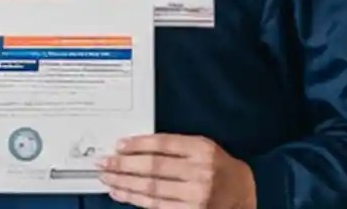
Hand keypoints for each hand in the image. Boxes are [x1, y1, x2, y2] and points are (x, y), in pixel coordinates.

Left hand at [97, 134, 256, 208]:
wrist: (243, 194)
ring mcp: (196, 195)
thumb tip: (135, 148)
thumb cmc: (218, 168)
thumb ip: (175, 146)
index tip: (118, 146)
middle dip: (123, 165)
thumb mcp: (203, 148)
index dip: (137, 145)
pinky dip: (135, 199)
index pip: (163, 145)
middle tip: (103, 163)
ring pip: (151, 188)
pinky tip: (121, 193)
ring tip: (107, 178)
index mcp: (202, 149)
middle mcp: (200, 172)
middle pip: (153, 167)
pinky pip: (156, 205)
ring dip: (124, 183)